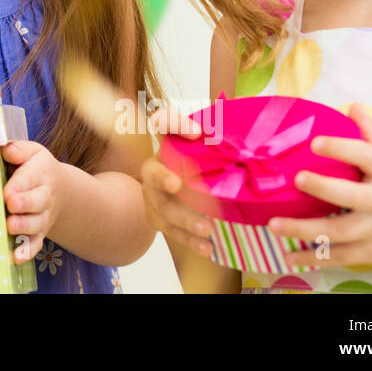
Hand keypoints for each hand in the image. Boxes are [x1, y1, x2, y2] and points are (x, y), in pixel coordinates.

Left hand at [1, 140, 65, 263]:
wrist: (60, 191)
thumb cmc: (36, 168)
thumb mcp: (33, 153)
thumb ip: (19, 149)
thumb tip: (5, 149)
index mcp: (41, 173)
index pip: (30, 178)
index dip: (19, 185)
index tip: (7, 191)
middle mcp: (45, 196)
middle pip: (37, 202)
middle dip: (24, 204)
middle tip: (11, 205)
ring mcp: (43, 217)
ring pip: (36, 224)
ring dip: (23, 228)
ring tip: (10, 227)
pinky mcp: (40, 233)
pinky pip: (35, 244)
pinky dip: (26, 251)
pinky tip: (15, 257)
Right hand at [141, 107, 216, 258]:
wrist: (181, 191)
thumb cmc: (200, 165)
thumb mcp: (207, 148)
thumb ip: (215, 139)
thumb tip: (218, 134)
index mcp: (167, 144)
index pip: (163, 122)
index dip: (174, 123)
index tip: (196, 132)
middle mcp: (154, 169)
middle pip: (153, 172)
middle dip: (163, 178)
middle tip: (177, 184)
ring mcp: (153, 196)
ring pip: (163, 208)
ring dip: (183, 218)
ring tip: (206, 228)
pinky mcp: (159, 219)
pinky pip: (173, 232)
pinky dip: (190, 241)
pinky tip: (208, 248)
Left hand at [269, 103, 371, 271]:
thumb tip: (352, 106)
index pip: (368, 157)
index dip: (342, 149)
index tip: (315, 142)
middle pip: (353, 197)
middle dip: (324, 189)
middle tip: (296, 179)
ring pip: (340, 232)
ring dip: (305, 230)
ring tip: (273, 224)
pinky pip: (339, 257)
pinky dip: (313, 258)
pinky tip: (288, 256)